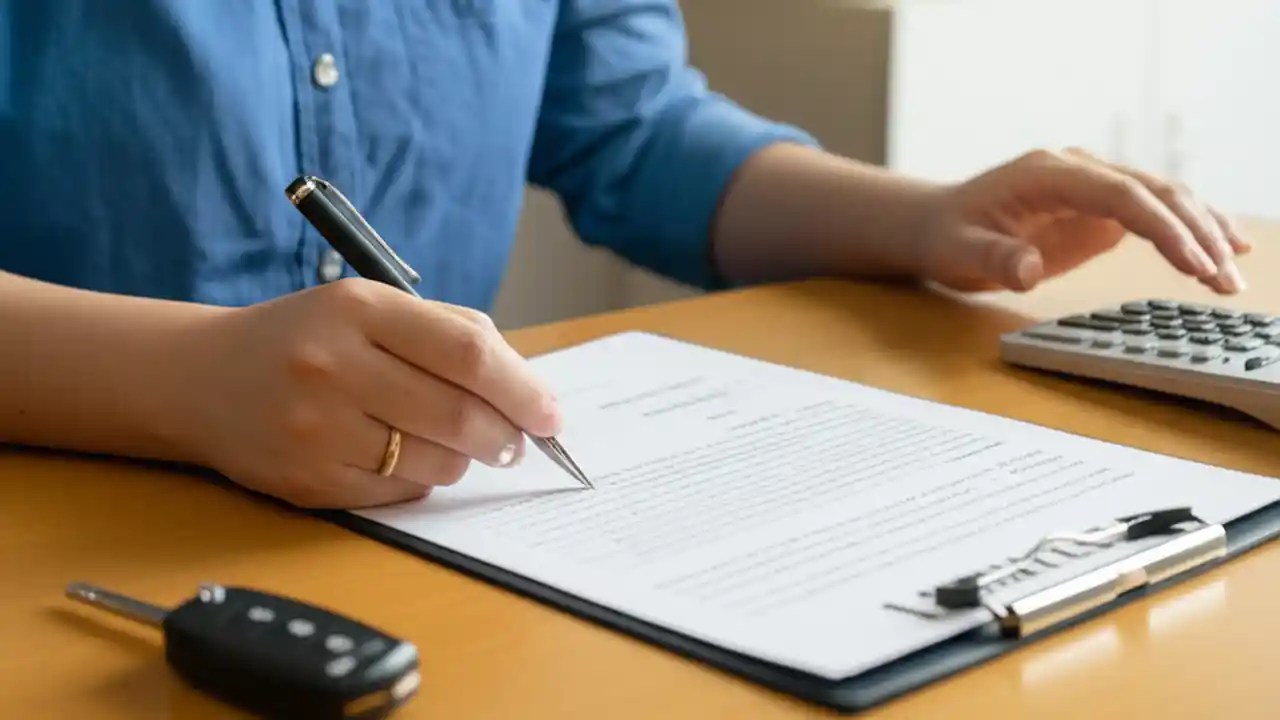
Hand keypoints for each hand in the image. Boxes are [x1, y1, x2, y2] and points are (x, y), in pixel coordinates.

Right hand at [178, 279, 559, 508]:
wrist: (201, 378)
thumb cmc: (309, 338)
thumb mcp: (369, 308)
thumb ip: (449, 334)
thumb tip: (528, 389)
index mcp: (358, 309)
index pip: (468, 352)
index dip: (523, 388)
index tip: (550, 413)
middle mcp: (332, 366)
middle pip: (459, 415)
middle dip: (506, 436)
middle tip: (515, 440)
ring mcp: (315, 428)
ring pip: (437, 461)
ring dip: (464, 458)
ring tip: (452, 441)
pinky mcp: (306, 481)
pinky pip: (400, 492)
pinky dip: (421, 478)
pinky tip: (402, 455)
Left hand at [915, 148, 1250, 293]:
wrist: (936, 225)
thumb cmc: (946, 236)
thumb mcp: (958, 251)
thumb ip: (993, 258)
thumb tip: (1027, 270)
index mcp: (1048, 173)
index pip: (1120, 194)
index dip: (1161, 226)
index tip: (1192, 261)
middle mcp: (1079, 170)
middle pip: (1153, 192)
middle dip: (1195, 232)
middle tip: (1224, 278)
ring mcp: (1094, 186)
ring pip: (1163, 199)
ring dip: (1201, 232)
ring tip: (1232, 275)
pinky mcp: (1100, 208)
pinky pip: (1154, 215)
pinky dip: (1188, 232)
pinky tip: (1219, 253)